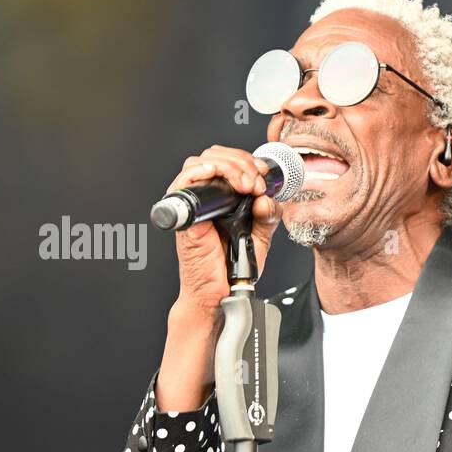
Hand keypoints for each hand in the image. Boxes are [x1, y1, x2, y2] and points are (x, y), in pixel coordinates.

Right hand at [168, 145, 282, 313]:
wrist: (218, 296)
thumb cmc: (231, 269)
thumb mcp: (260, 237)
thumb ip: (268, 215)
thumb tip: (265, 197)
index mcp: (222, 199)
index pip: (228, 161)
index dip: (247, 160)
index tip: (263, 174)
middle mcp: (206, 199)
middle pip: (214, 155)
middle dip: (241, 162)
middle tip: (255, 182)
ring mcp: (193, 206)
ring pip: (200, 162)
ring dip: (227, 166)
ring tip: (244, 184)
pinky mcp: (185, 217)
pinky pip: (183, 183)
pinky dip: (199, 171)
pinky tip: (215, 173)